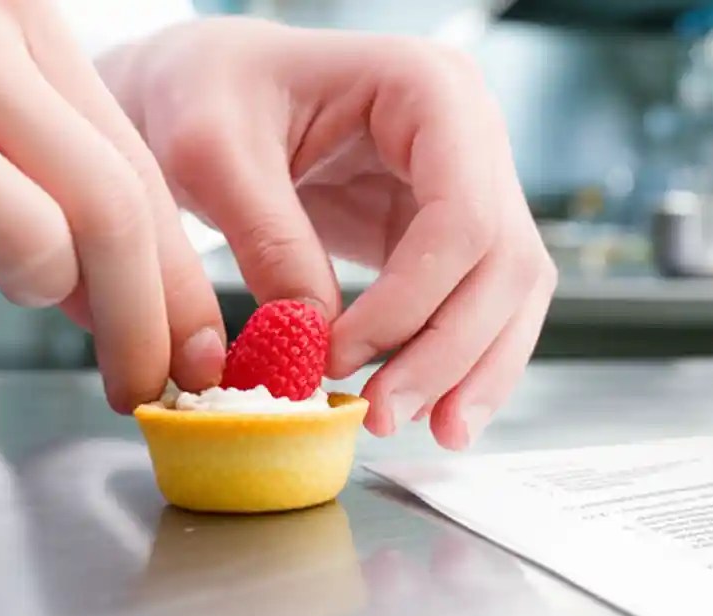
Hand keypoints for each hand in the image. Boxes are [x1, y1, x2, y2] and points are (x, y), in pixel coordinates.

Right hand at [0, 0, 225, 411]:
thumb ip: (51, 158)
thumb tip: (115, 293)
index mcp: (22, 17)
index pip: (136, 166)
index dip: (179, 273)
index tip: (196, 343)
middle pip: (109, 216)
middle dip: (142, 322)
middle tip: (144, 384)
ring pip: (27, 249)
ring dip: (22, 279)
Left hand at [110, 18, 556, 449]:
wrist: (204, 89)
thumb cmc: (206, 91)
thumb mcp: (212, 151)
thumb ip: (268, 238)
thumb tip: (313, 339)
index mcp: (429, 89)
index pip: (463, 215)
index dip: (412, 301)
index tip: (338, 354)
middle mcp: (470, 135)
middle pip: (503, 263)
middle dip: (449, 352)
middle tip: (384, 415)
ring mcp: (467, 184)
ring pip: (508, 294)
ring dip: (471, 370)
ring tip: (422, 428)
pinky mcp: (443, 233)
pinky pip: (475, 305)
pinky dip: (456, 361)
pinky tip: (428, 407)